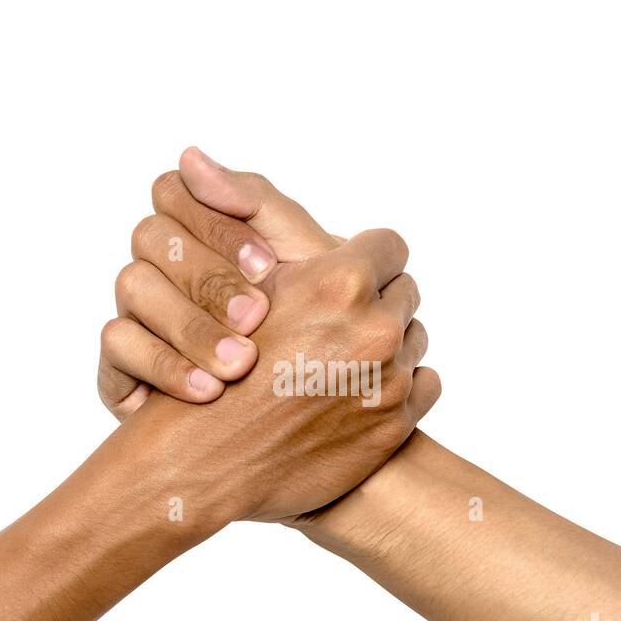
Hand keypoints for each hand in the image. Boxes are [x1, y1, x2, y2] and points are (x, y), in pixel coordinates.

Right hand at [106, 150, 438, 523]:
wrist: (202, 465)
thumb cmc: (205, 365)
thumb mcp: (221, 280)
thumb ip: (234, 218)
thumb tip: (195, 155)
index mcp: (340, 282)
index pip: (389, 244)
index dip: (363, 259)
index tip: (340, 277)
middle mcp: (375, 329)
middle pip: (406, 291)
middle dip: (376, 302)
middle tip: (337, 323)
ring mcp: (390, 382)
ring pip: (416, 339)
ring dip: (389, 346)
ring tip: (342, 362)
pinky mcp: (396, 426)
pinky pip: (426, 385)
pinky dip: (401, 389)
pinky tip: (357, 396)